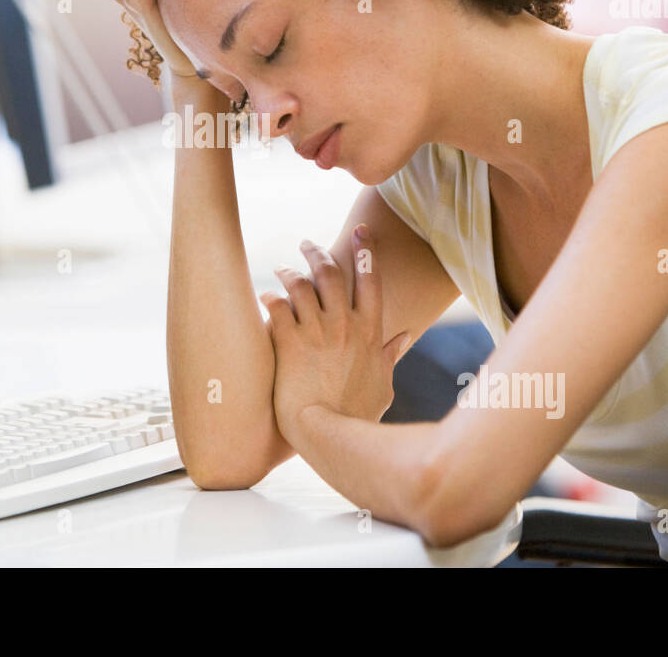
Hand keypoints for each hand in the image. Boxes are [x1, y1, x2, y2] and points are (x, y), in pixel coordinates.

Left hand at [259, 224, 413, 444]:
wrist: (328, 435)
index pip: (371, 280)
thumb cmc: (356, 417)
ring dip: (290, 271)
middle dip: (317, 251)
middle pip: (331, 272)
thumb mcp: (382, 385)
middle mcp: (344, 325)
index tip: (361, 233)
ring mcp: (316, 332)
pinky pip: (277, 306)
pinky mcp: (289, 342)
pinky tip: (264, 297)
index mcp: (370, 332)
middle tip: (306, 244)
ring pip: (301, 282)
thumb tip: (404, 337)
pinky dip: (270, 296)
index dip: (366, 252)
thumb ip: (390, 356)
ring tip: (282, 270)